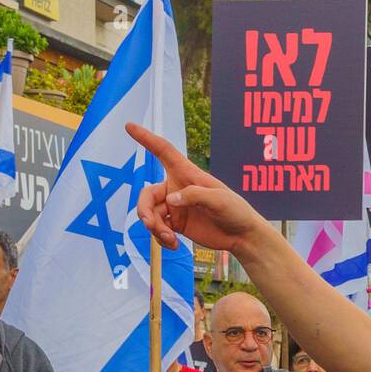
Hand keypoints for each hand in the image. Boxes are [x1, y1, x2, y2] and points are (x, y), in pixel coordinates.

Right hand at [127, 122, 263, 253]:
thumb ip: (195, 196)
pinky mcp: (177, 225)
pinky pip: (159, 230)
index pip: (163, 151)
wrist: (241, 236)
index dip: (146, 138)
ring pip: (151, 215)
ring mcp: (175, 207)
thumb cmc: (235, 211)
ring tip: (170, 239)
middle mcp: (176, 188)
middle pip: (147, 194)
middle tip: (150, 225)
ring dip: (155, 228)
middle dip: (144, 210)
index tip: (129, 126)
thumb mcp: (219, 200)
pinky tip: (174, 245)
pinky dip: (161, 239)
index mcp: (186, 174)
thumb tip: (171, 200)